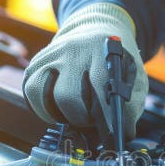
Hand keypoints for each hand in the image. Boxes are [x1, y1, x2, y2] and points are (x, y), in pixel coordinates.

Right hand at [23, 3, 148, 139]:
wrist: (97, 30)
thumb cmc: (118, 62)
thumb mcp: (135, 78)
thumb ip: (130, 106)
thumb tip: (123, 135)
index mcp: (103, 50)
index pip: (99, 87)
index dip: (103, 117)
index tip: (110, 135)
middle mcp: (74, 48)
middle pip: (66, 95)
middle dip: (79, 118)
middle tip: (90, 120)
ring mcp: (51, 53)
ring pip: (40, 93)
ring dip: (56, 114)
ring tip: (72, 114)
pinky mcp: (36, 61)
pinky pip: (30, 91)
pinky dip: (42, 108)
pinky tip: (57, 108)